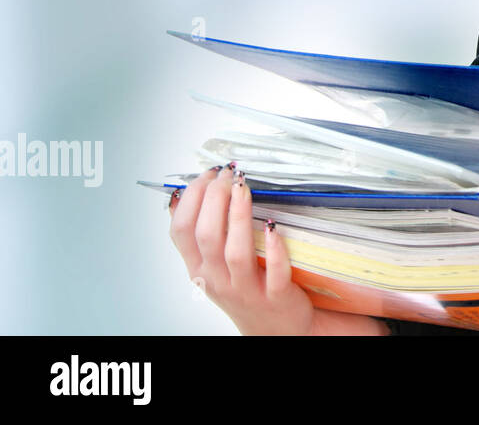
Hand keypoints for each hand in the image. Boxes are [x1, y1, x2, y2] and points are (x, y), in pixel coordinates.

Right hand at [167, 165, 384, 334]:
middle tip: (226, 174)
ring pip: (235, 251)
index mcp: (199, 269)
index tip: (205, 174)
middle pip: (206, 236)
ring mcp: (246, 289)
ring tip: (242, 187)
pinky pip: (274, 272)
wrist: (275, 328)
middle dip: (213, 198)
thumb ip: (197, 235)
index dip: (190, 198)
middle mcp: (218, 280)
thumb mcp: (211, 265)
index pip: (181, 231)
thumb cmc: (244, 289)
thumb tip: (179, 195)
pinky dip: (273, 248)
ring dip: (237, 216)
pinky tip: (272, 226)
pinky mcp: (275, 296)